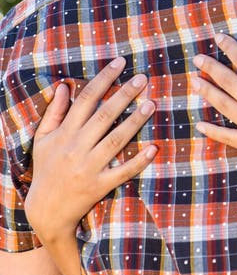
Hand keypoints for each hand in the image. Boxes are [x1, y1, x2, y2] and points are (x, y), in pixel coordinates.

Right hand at [25, 58, 156, 243]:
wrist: (46, 212)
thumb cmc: (46, 169)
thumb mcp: (43, 139)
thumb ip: (54, 112)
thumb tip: (64, 86)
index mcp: (65, 133)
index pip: (86, 99)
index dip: (104, 79)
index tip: (120, 63)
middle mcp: (77, 148)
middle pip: (104, 116)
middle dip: (124, 95)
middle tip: (143, 78)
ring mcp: (89, 168)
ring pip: (116, 141)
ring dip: (135, 122)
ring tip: (152, 104)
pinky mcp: (99, 186)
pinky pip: (122, 172)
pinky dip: (138, 161)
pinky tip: (154, 148)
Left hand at [191, 23, 236, 193]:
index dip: (230, 47)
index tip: (217, 38)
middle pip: (228, 81)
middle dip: (210, 67)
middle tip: (196, 59)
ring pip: (223, 105)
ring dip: (207, 92)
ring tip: (194, 82)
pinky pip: (227, 136)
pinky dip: (212, 130)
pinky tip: (200, 124)